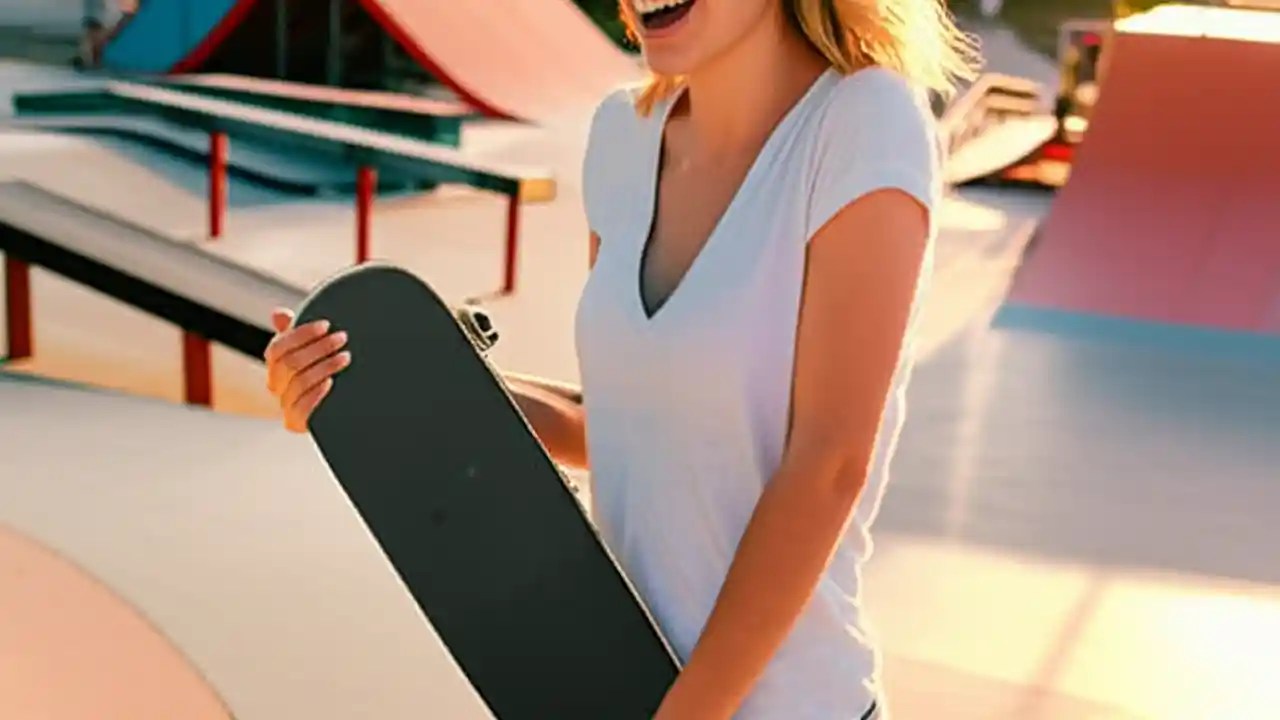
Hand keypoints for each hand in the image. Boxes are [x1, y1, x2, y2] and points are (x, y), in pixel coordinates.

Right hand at [263, 308, 350, 431]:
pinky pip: (300, 409)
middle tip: (342, 338)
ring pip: (297, 383)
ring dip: (323, 367)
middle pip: (288, 363)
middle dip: (318, 348)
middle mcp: (276, 385)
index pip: (278, 348)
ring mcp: (285, 404)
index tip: (326, 325)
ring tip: (346, 357)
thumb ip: (296, 331)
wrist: (350, 404)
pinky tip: (331, 383)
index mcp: (276, 363)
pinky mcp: (295, 423)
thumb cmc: (329, 368)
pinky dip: (315, 394)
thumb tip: (278, 314)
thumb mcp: (314, 347)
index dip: (301, 334)